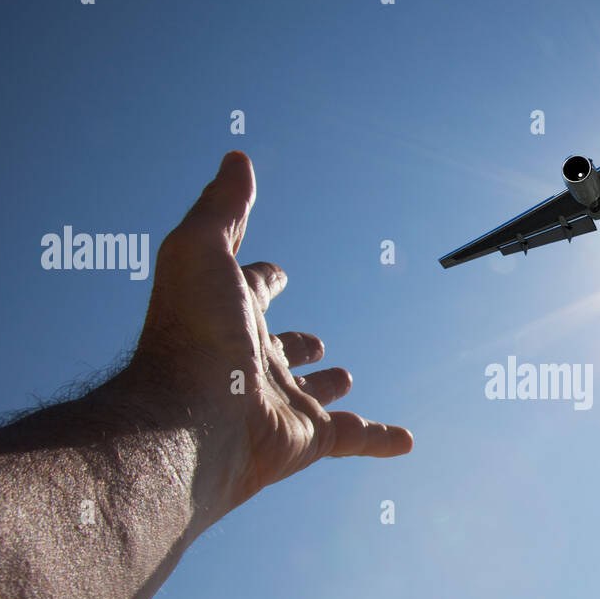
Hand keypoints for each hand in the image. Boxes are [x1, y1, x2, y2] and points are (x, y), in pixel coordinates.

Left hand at [129, 151, 411, 522]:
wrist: (194, 422)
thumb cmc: (193, 334)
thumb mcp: (201, 250)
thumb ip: (223, 207)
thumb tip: (236, 157)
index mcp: (228, 317)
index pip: (248, 292)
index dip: (261, 279)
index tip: (274, 272)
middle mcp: (253, 362)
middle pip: (281, 350)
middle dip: (296, 343)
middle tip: (314, 340)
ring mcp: (282, 403)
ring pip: (314, 394)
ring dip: (329, 387)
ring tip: (345, 377)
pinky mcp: (309, 438)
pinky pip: (355, 438)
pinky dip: (383, 438)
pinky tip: (407, 440)